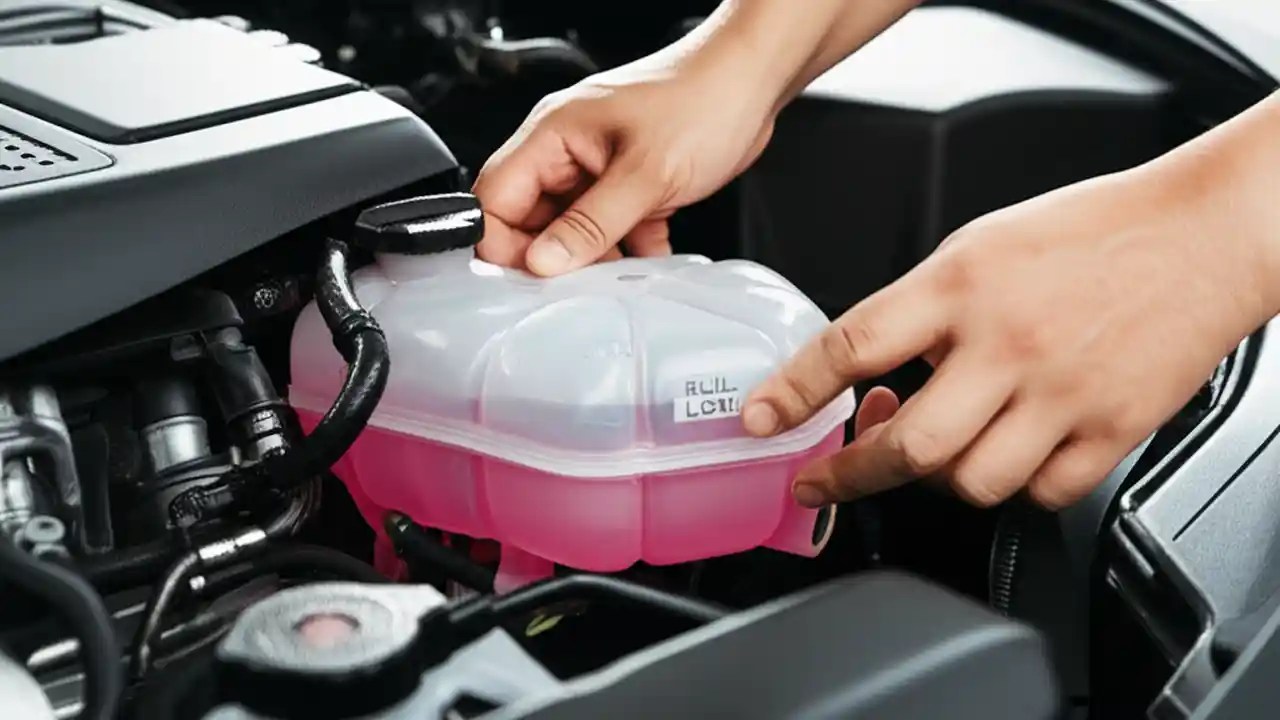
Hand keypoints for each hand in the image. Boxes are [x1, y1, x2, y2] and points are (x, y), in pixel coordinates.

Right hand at [472, 46, 774, 275]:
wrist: (753, 81)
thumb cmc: (701, 100)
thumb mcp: (645, 173)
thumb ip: (591, 224)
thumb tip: (543, 262)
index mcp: (552, 134)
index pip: (495, 199)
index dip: (502, 244)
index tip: (527, 280)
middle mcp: (568, 150)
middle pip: (530, 219)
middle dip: (551, 257)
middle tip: (576, 286)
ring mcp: (599, 167)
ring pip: (572, 229)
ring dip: (592, 257)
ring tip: (618, 274)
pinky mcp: (630, 183)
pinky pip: (611, 228)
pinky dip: (627, 249)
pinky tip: (648, 258)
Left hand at [743, 159, 1276, 510]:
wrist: (1200, 235)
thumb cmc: (1087, 233)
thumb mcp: (978, 246)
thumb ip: (921, 311)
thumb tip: (866, 373)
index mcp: (961, 284)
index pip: (852, 343)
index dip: (793, 391)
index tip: (760, 421)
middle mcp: (1007, 343)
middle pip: (909, 445)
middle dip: (849, 474)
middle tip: (821, 480)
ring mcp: (1062, 394)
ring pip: (972, 483)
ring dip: (939, 479)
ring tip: (939, 450)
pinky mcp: (1111, 429)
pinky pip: (1041, 493)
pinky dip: (1015, 486)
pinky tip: (1012, 452)